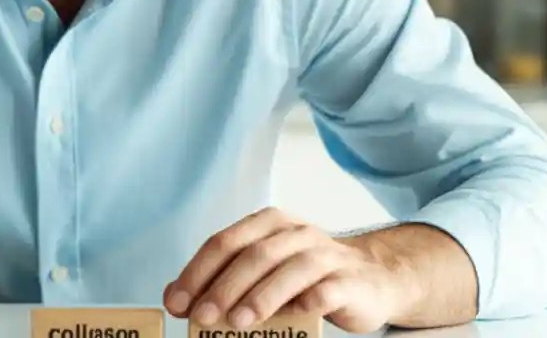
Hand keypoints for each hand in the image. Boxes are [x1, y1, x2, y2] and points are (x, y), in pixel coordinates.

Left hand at [163, 208, 410, 334]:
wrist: (372, 279)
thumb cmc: (306, 277)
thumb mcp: (263, 270)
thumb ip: (222, 278)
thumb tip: (174, 296)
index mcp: (269, 224)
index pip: (225, 242)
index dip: (197, 272)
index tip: (177, 303)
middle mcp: (296, 233)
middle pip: (254, 255)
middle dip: (223, 286)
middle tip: (201, 316)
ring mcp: (326, 255)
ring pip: (290, 270)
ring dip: (260, 296)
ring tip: (237, 322)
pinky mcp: (350, 281)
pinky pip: (327, 289)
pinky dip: (310, 300)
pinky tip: (295, 314)